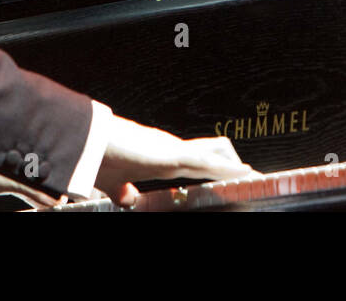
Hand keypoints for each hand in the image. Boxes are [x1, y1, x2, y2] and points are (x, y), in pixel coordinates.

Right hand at [95, 115, 251, 205]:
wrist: (88, 144)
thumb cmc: (99, 159)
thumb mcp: (114, 182)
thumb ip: (124, 191)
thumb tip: (129, 200)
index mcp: (162, 157)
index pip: (197, 162)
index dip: (216, 167)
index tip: (232, 173)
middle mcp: (172, 150)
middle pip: (212, 156)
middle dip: (232, 166)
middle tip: (255, 175)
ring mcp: (175, 151)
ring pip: (216, 155)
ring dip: (236, 167)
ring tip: (257, 177)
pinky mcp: (174, 155)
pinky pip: (209, 161)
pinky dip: (229, 168)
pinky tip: (245, 172)